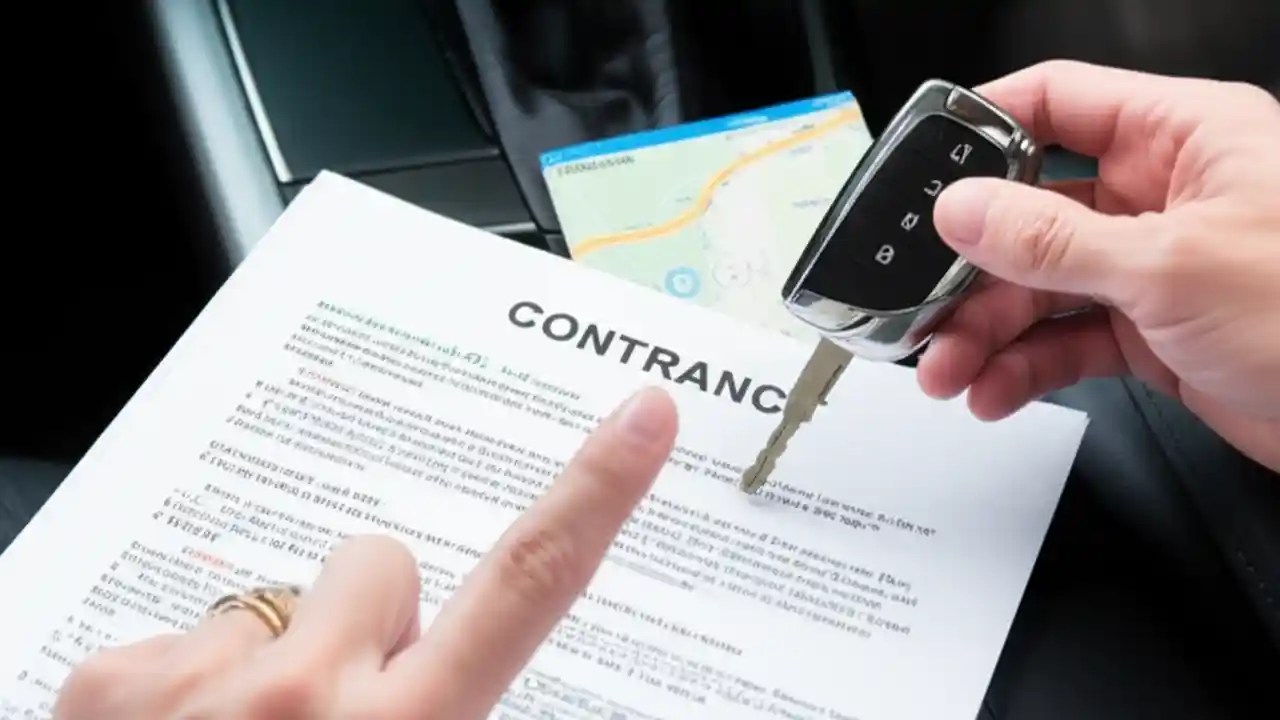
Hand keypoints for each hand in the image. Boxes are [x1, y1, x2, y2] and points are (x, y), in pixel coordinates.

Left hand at [52, 386, 677, 718]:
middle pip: (384, 572)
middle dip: (373, 627)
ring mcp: (204, 683)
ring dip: (281, 663)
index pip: (528, 590)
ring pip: (284, 600)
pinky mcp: (112, 679)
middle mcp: (309, 700)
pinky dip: (196, 689)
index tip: (643, 417)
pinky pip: (194, 635)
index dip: (596, 494)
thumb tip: (456, 681)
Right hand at [918, 60, 1279, 470]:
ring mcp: (1154, 266)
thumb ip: (1054, 238)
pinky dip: (1022, 368)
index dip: (982, 125)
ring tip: (948, 367)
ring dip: (984, 329)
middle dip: (971, 264)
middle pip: (1030, 210)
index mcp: (1183, 138)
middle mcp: (1163, 196)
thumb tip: (964, 209)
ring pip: (1039, 286)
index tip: (922, 165)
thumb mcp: (1173, 265)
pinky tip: (994, 389)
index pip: (1058, 102)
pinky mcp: (1153, 331)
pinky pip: (1064, 340)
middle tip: (923, 301)